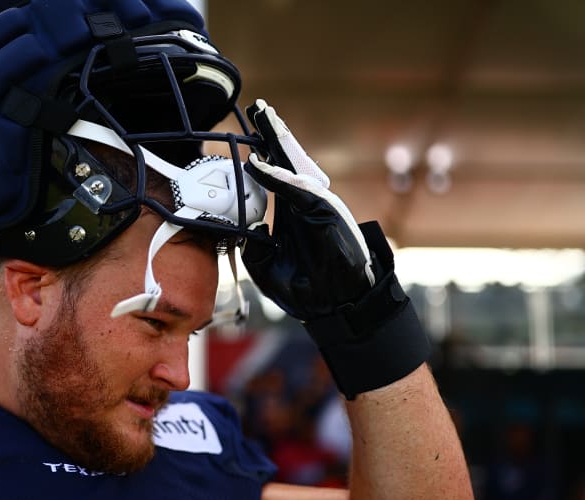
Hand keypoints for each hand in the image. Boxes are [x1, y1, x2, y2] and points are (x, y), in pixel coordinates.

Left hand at [242, 100, 428, 397]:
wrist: (337, 306)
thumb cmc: (306, 289)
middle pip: (288, 162)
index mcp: (293, 212)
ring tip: (264, 117)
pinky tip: (260, 165)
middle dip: (273, 134)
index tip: (250, 134)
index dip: (263, 155)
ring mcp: (319, 205)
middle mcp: (307, 203)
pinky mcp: (327, 212)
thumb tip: (247, 225)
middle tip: (259, 108)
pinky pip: (299, 191)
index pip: (276, 177)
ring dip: (279, 142)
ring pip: (296, 168)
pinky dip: (279, 178)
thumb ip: (254, 245)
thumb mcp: (267, 267)